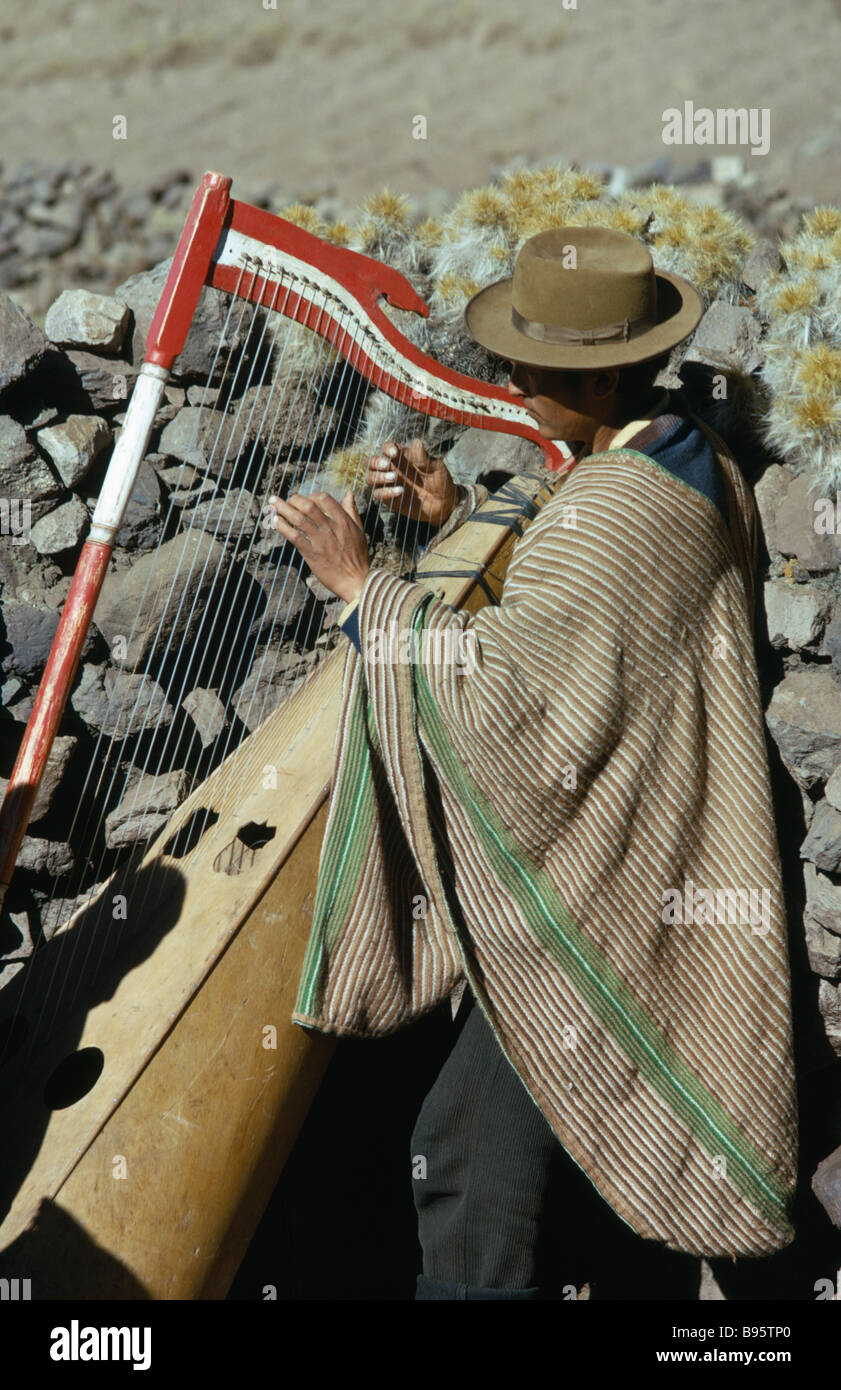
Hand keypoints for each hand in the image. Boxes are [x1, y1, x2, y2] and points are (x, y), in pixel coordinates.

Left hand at [264, 489, 369, 603]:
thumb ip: (352, 511)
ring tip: (273, 502)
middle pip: (308, 505)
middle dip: (294, 499)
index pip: (324, 499)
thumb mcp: (359, 530)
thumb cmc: (358, 557)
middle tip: (286, 499)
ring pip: (298, 519)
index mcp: (343, 521)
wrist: (355, 581)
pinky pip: (294, 536)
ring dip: (283, 508)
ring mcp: (320, 540)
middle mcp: (330, 528)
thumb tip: (348, 493)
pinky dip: (283, 527)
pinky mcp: (311, 553)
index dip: (311, 495)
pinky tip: (276, 521)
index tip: (306, 499)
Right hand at [366, 439, 457, 527]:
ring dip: (378, 477)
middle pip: (371, 462)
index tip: (394, 453)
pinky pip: (378, 495)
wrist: (445, 504)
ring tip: (394, 479)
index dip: (387, 448)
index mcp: (403, 458)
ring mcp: (390, 485)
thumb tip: (417, 442)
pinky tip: (400, 492)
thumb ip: (425, 458)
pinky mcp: (390, 500)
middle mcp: (393, 470)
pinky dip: (385, 493)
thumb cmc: (441, 481)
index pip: (387, 448)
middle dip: (375, 462)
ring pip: (371, 478)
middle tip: (387, 465)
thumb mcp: (436, 468)